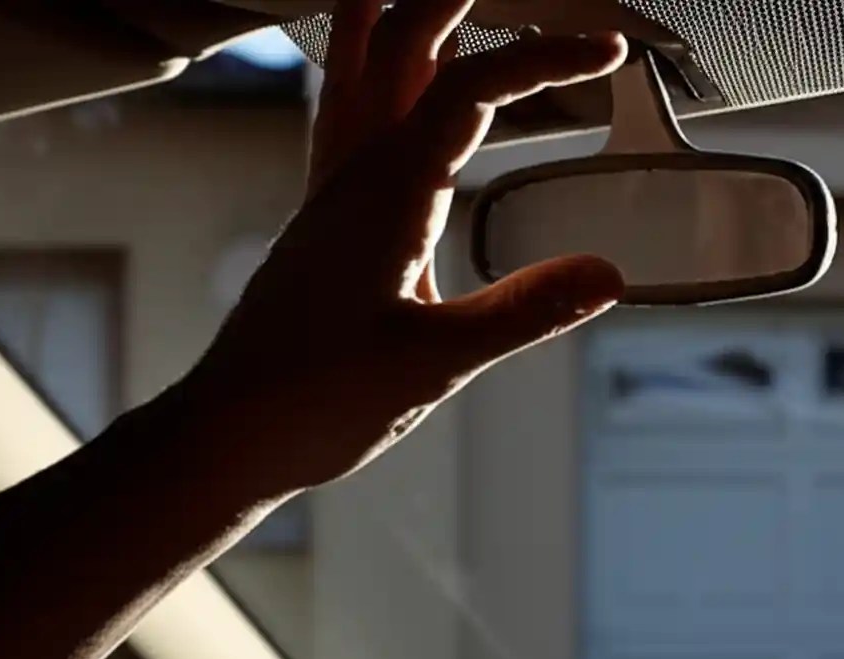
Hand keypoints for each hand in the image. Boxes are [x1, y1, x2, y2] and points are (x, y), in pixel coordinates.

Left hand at [179, 0, 627, 497]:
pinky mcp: (323, 218)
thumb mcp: (434, 363)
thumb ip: (522, 312)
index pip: (471, 90)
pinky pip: (344, 114)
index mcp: (388, 194)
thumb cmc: (318, 401)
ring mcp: (331, 191)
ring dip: (400, 18)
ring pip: (360, 67)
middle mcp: (353, 174)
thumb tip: (611, 273)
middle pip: (399, 44)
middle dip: (455, 0)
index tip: (608, 51)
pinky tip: (380, 78)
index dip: (544, 61)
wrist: (231, 430)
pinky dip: (369, 70)